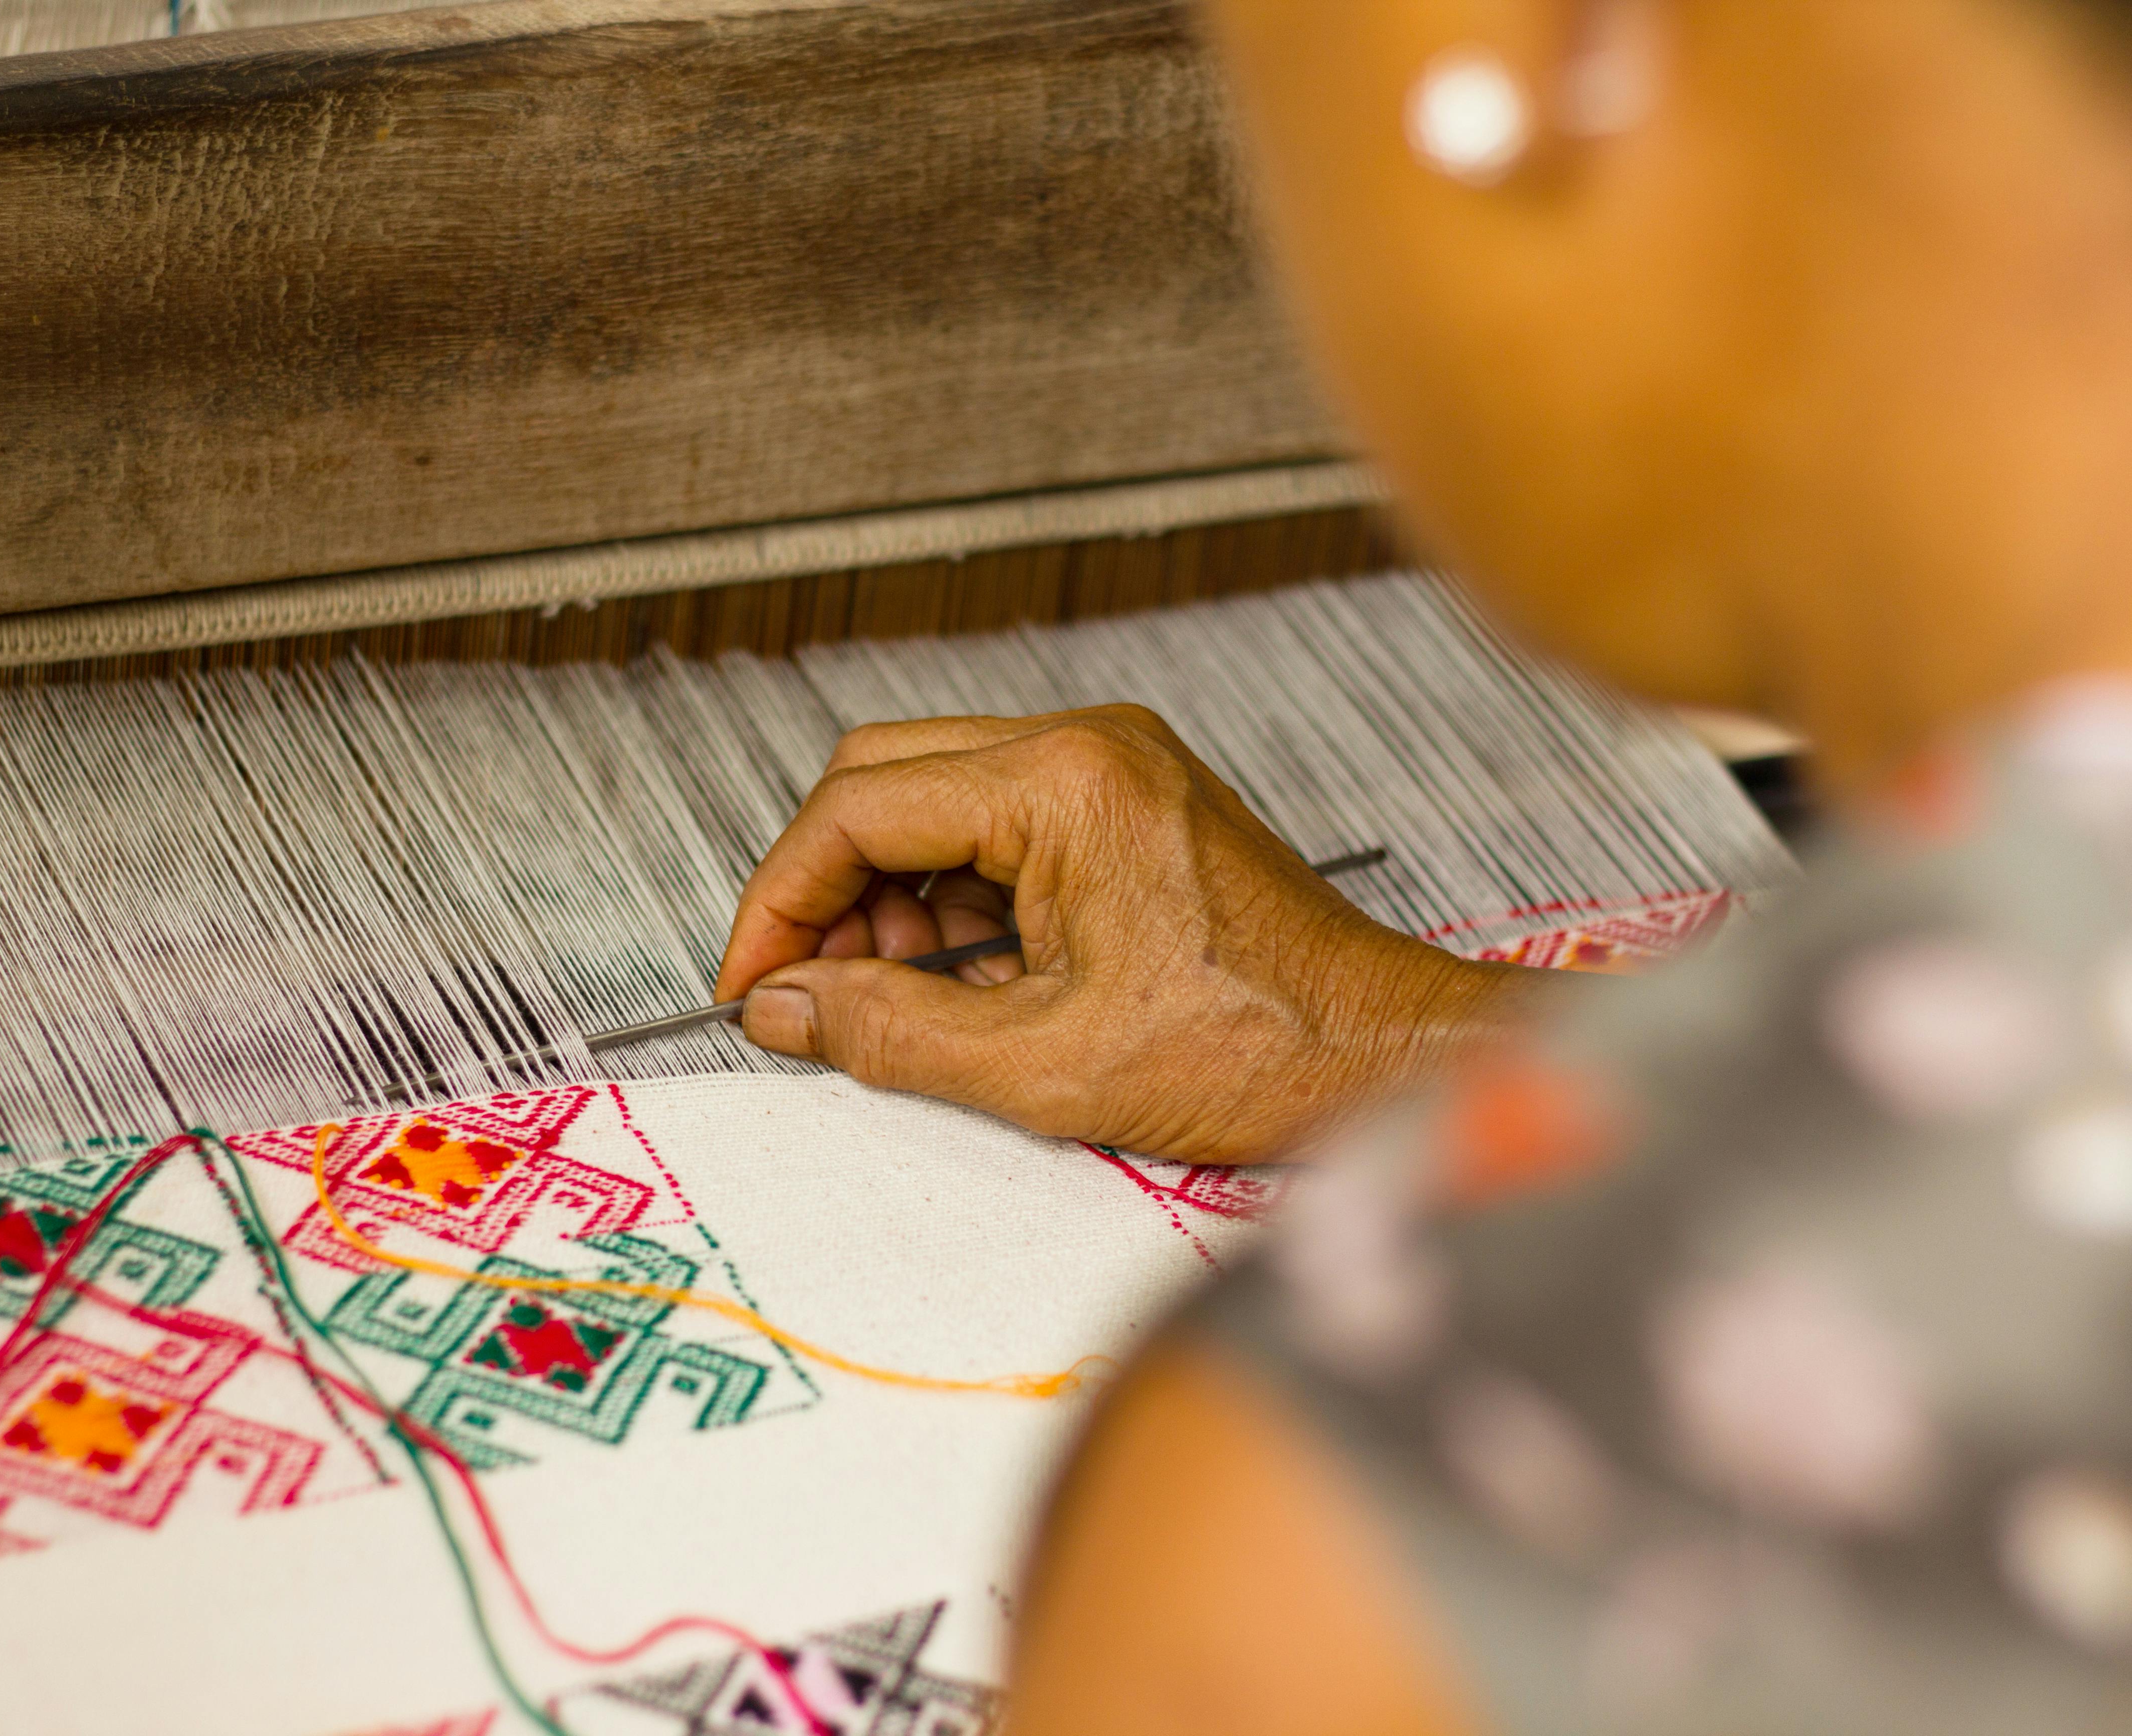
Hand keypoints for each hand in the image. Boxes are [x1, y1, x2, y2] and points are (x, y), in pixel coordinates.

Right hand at [711, 705, 1537, 1163]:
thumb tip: (782, 1008)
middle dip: (830, 892)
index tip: (753, 983)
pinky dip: (961, 902)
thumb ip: (888, 1030)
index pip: (858, 807)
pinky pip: (1001, 829)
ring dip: (896, 901)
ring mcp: (1114, 768)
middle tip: (815, 994)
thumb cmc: (1253, 1050)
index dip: (782, 901)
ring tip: (911, 1004)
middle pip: (884, 781)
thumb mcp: (1041, 1064)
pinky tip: (975, 986)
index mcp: (1063, 782)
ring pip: (938, 804)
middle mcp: (1087, 746)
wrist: (1378, 1054)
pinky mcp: (1132, 805)